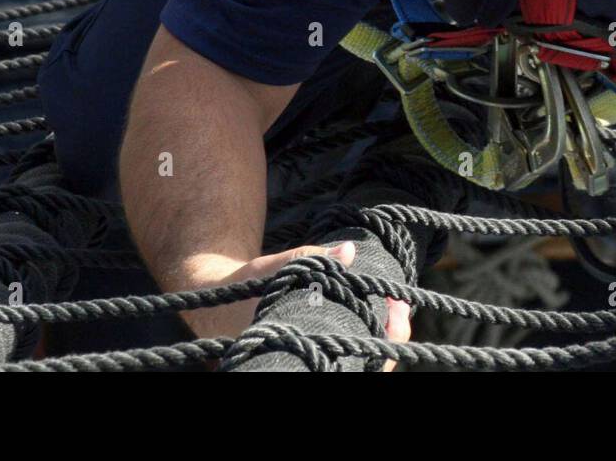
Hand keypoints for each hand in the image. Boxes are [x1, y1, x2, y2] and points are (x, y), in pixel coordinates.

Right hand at [183, 241, 411, 370]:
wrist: (215, 305)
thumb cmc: (244, 286)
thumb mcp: (272, 268)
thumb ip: (310, 261)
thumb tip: (349, 251)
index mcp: (299, 349)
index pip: (356, 357)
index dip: (383, 335)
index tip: (396, 307)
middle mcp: (307, 362)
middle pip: (364, 364)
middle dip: (388, 336)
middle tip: (400, 307)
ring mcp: (311, 360)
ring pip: (359, 361)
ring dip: (380, 336)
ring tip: (395, 309)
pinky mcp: (312, 353)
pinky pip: (348, 352)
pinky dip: (366, 335)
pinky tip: (379, 314)